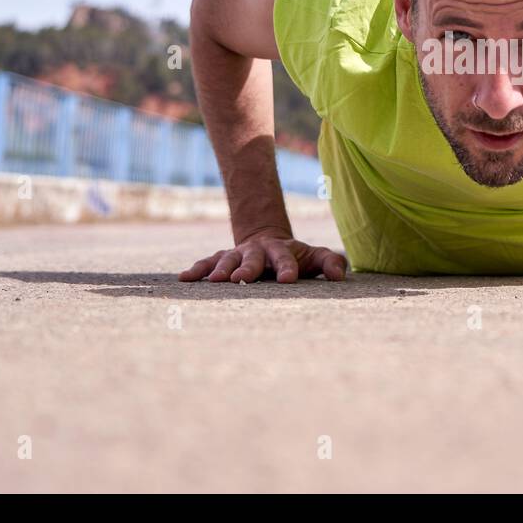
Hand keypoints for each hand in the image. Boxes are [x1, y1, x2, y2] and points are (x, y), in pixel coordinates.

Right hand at [178, 226, 347, 283]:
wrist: (269, 241)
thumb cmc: (297, 257)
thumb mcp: (316, 257)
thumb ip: (330, 263)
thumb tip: (338, 276)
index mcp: (282, 250)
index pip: (286, 258)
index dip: (287, 267)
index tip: (287, 280)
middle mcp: (257, 251)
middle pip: (252, 258)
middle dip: (247, 267)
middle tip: (241, 278)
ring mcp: (238, 254)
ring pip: (227, 259)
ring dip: (220, 269)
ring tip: (213, 281)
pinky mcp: (223, 260)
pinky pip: (207, 263)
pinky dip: (196, 269)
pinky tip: (184, 279)